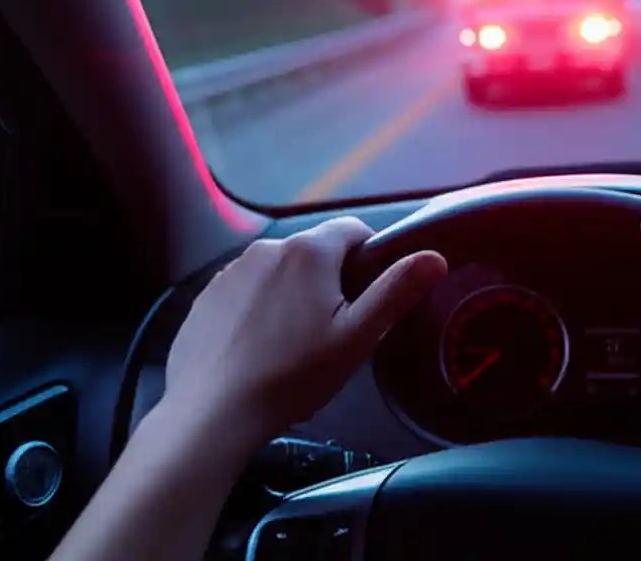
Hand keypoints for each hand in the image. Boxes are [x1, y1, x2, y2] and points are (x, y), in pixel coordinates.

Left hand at [163, 218, 446, 446]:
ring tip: (294, 345)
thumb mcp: (357, 338)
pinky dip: (258, 310)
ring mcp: (229, 272)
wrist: (212, 411)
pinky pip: (246, 292)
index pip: (354, 229)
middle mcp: (266, 248)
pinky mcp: (205, 297)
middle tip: (336, 331)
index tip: (370, 297)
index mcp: (309, 251)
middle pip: (315, 252)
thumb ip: (396, 292)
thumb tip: (434, 257)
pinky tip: (258, 349)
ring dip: (293, 293)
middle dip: (331, 280)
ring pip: (279, 272)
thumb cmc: (293, 375)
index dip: (371, 257)